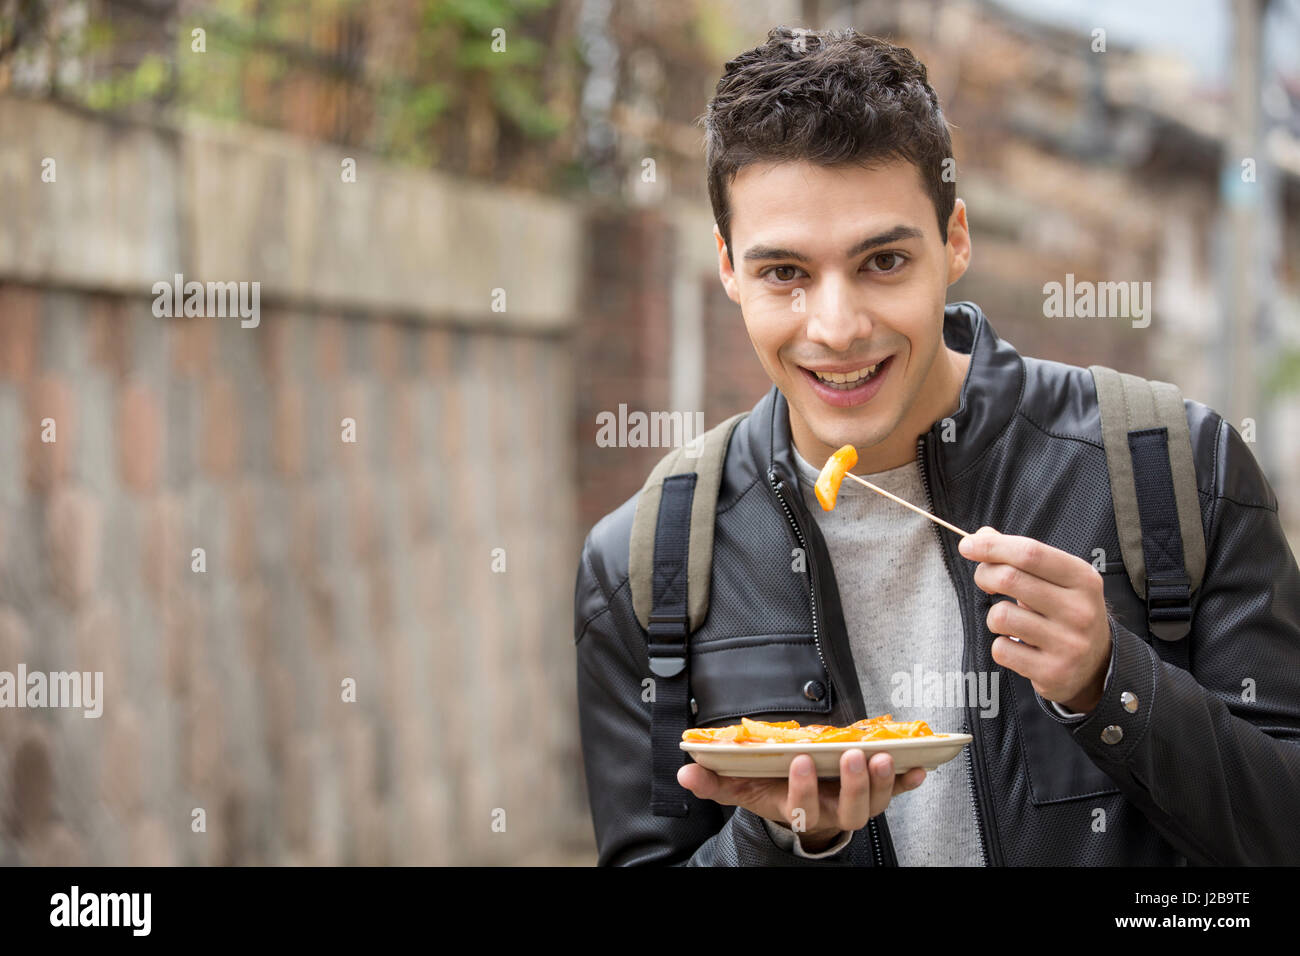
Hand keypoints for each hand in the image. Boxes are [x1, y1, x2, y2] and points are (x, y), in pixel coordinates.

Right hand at [677, 749, 925, 851]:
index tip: (801, 759)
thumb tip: (685, 772)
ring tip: (885, 756)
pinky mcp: (875, 793)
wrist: (799, 805)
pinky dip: (908, 782)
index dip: (803, 788)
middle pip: (849, 812)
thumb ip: (715, 781)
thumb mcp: (741, 787)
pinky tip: (920, 768)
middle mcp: (830, 813)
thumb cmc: (770, 790)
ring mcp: (855, 804)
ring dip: (884, 782)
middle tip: (855, 756)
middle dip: (855, 785)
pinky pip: (896, 792)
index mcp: (797, 810)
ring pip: (874, 804)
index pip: (801, 807)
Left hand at [958, 526, 1111, 713]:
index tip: (967, 545)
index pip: (1030, 553)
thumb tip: (980, 537)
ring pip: (1001, 616)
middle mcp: (1080, 610)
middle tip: (985, 581)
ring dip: (995, 616)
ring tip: (1011, 620)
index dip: (992, 546)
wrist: (1096, 665)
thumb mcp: (1057, 579)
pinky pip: (1001, 649)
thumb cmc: (1065, 611)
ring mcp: (1068, 643)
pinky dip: (1001, 645)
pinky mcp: (1052, 671)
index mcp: (1082, 578)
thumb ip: (1021, 555)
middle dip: (984, 575)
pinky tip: (1018, 645)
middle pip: (1009, 579)